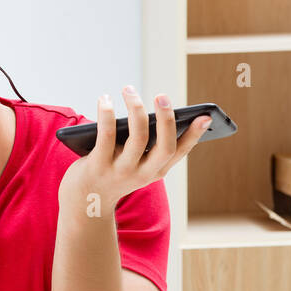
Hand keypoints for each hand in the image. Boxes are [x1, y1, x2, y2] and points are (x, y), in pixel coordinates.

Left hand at [57, 86, 208, 215]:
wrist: (84, 201)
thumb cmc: (113, 173)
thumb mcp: (135, 164)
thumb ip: (149, 144)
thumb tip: (159, 111)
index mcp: (155, 171)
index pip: (180, 152)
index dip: (195, 135)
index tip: (206, 116)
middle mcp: (142, 174)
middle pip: (164, 147)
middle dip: (167, 119)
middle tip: (162, 95)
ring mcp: (120, 171)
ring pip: (137, 138)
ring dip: (135, 109)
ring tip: (129, 89)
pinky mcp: (97, 167)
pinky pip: (106, 136)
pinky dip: (106, 114)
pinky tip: (105, 99)